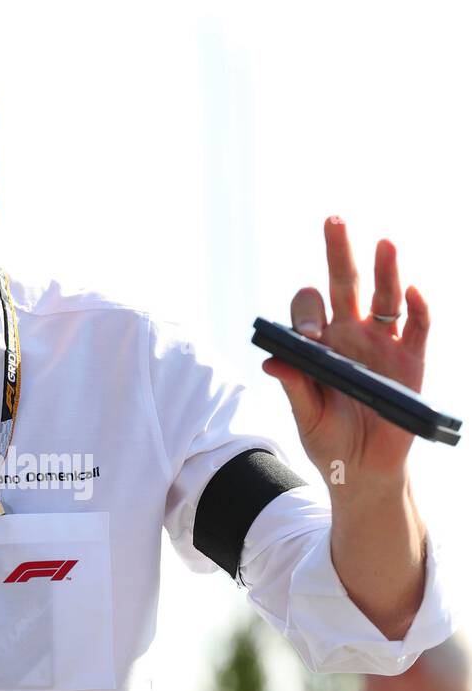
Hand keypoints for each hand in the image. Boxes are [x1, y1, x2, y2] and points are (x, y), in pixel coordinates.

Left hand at [262, 217, 429, 486]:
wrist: (361, 470)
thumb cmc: (328, 441)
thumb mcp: (306, 417)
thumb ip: (294, 388)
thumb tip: (271, 361)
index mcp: (320, 344)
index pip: (310, 309)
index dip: (307, 315)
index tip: (310, 339)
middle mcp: (351, 334)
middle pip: (345, 284)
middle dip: (339, 252)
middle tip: (334, 220)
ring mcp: (382, 345)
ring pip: (385, 298)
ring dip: (386, 270)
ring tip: (385, 242)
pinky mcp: (411, 362)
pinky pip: (417, 329)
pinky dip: (419, 309)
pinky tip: (414, 290)